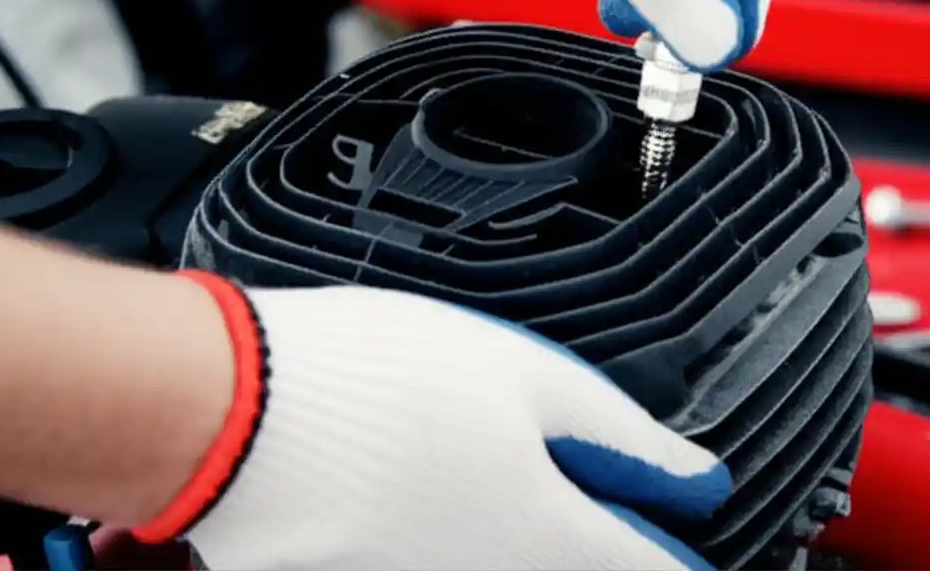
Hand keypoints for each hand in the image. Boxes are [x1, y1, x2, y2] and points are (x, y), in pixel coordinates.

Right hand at [140, 275, 731, 569]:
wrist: (232, 408)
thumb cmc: (379, 378)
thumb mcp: (529, 378)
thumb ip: (622, 438)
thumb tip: (697, 478)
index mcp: (546, 534)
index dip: (683, 560)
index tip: (694, 548)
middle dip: (592, 543)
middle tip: (579, 494)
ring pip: (502, 569)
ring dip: (514, 538)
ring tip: (468, 469)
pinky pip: (429, 562)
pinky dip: (444, 538)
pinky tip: (414, 488)